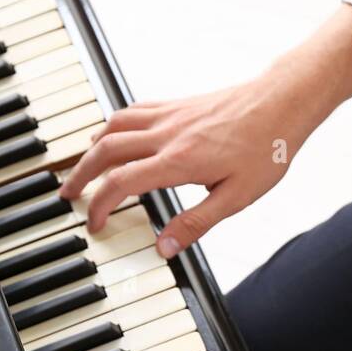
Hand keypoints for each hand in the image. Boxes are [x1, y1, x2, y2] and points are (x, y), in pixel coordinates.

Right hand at [58, 78, 321, 254]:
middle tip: (69, 194)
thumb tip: (164, 247)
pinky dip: (113, 125)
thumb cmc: (265, 149)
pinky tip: (113, 134)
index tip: (94, 223)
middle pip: (104, 151)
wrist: (283, 103)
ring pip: (112, 126)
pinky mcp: (177, 104)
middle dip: (80, 175)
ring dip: (91, 147)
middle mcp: (166, 135)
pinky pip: (132, 111)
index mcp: (177, 162)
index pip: (121, 184)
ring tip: (83, 166)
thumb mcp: (236, 198)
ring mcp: (169, 115)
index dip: (100, 206)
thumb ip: (196, 224)